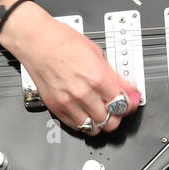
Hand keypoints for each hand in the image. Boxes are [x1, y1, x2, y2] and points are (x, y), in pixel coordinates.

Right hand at [0, 11, 141, 131]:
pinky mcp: (56, 108)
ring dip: (101, 122)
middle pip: (111, 121)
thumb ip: (115, 76)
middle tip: (117, 108)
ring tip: (102, 112)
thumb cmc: (63, 41)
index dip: (131, 104)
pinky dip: (85, 123)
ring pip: (94, 128)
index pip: (123, 104)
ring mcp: (68, 103)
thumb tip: (129, 90)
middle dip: (118, 116)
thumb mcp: (97, 53)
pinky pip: (76, 126)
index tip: (131, 102)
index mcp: (97, 77)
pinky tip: (87, 113)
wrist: (37, 42)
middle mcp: (83, 93)